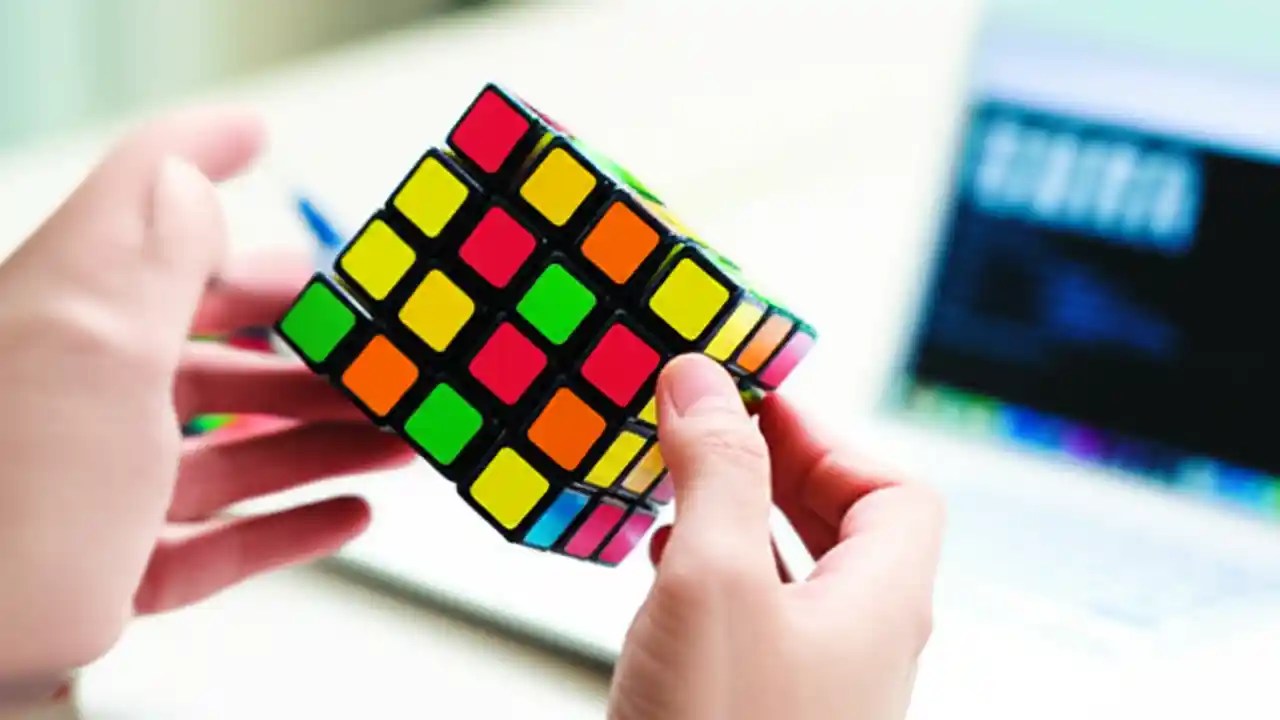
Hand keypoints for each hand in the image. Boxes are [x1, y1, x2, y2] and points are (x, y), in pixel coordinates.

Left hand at [0, 109, 413, 682]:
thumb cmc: (3, 508)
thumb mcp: (88, 356)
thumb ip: (150, 263)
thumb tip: (192, 181)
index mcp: (70, 313)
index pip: (136, 203)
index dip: (200, 150)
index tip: (257, 132)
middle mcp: (82, 385)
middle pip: (210, 337)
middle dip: (306, 337)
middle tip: (379, 337)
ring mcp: (100, 479)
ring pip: (233, 441)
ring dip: (327, 437)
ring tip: (402, 435)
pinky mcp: (113, 564)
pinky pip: (220, 536)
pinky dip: (290, 523)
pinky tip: (349, 512)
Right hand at [609, 355, 944, 719]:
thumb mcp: (715, 586)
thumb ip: (717, 476)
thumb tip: (703, 384)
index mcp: (879, 608)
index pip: (893, 493)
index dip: (826, 438)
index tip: (756, 404)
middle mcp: (859, 648)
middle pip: (844, 529)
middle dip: (776, 469)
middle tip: (715, 432)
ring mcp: (814, 686)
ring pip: (791, 576)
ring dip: (739, 520)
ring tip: (682, 485)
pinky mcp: (760, 711)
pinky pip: (752, 621)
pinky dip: (713, 576)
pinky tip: (665, 567)